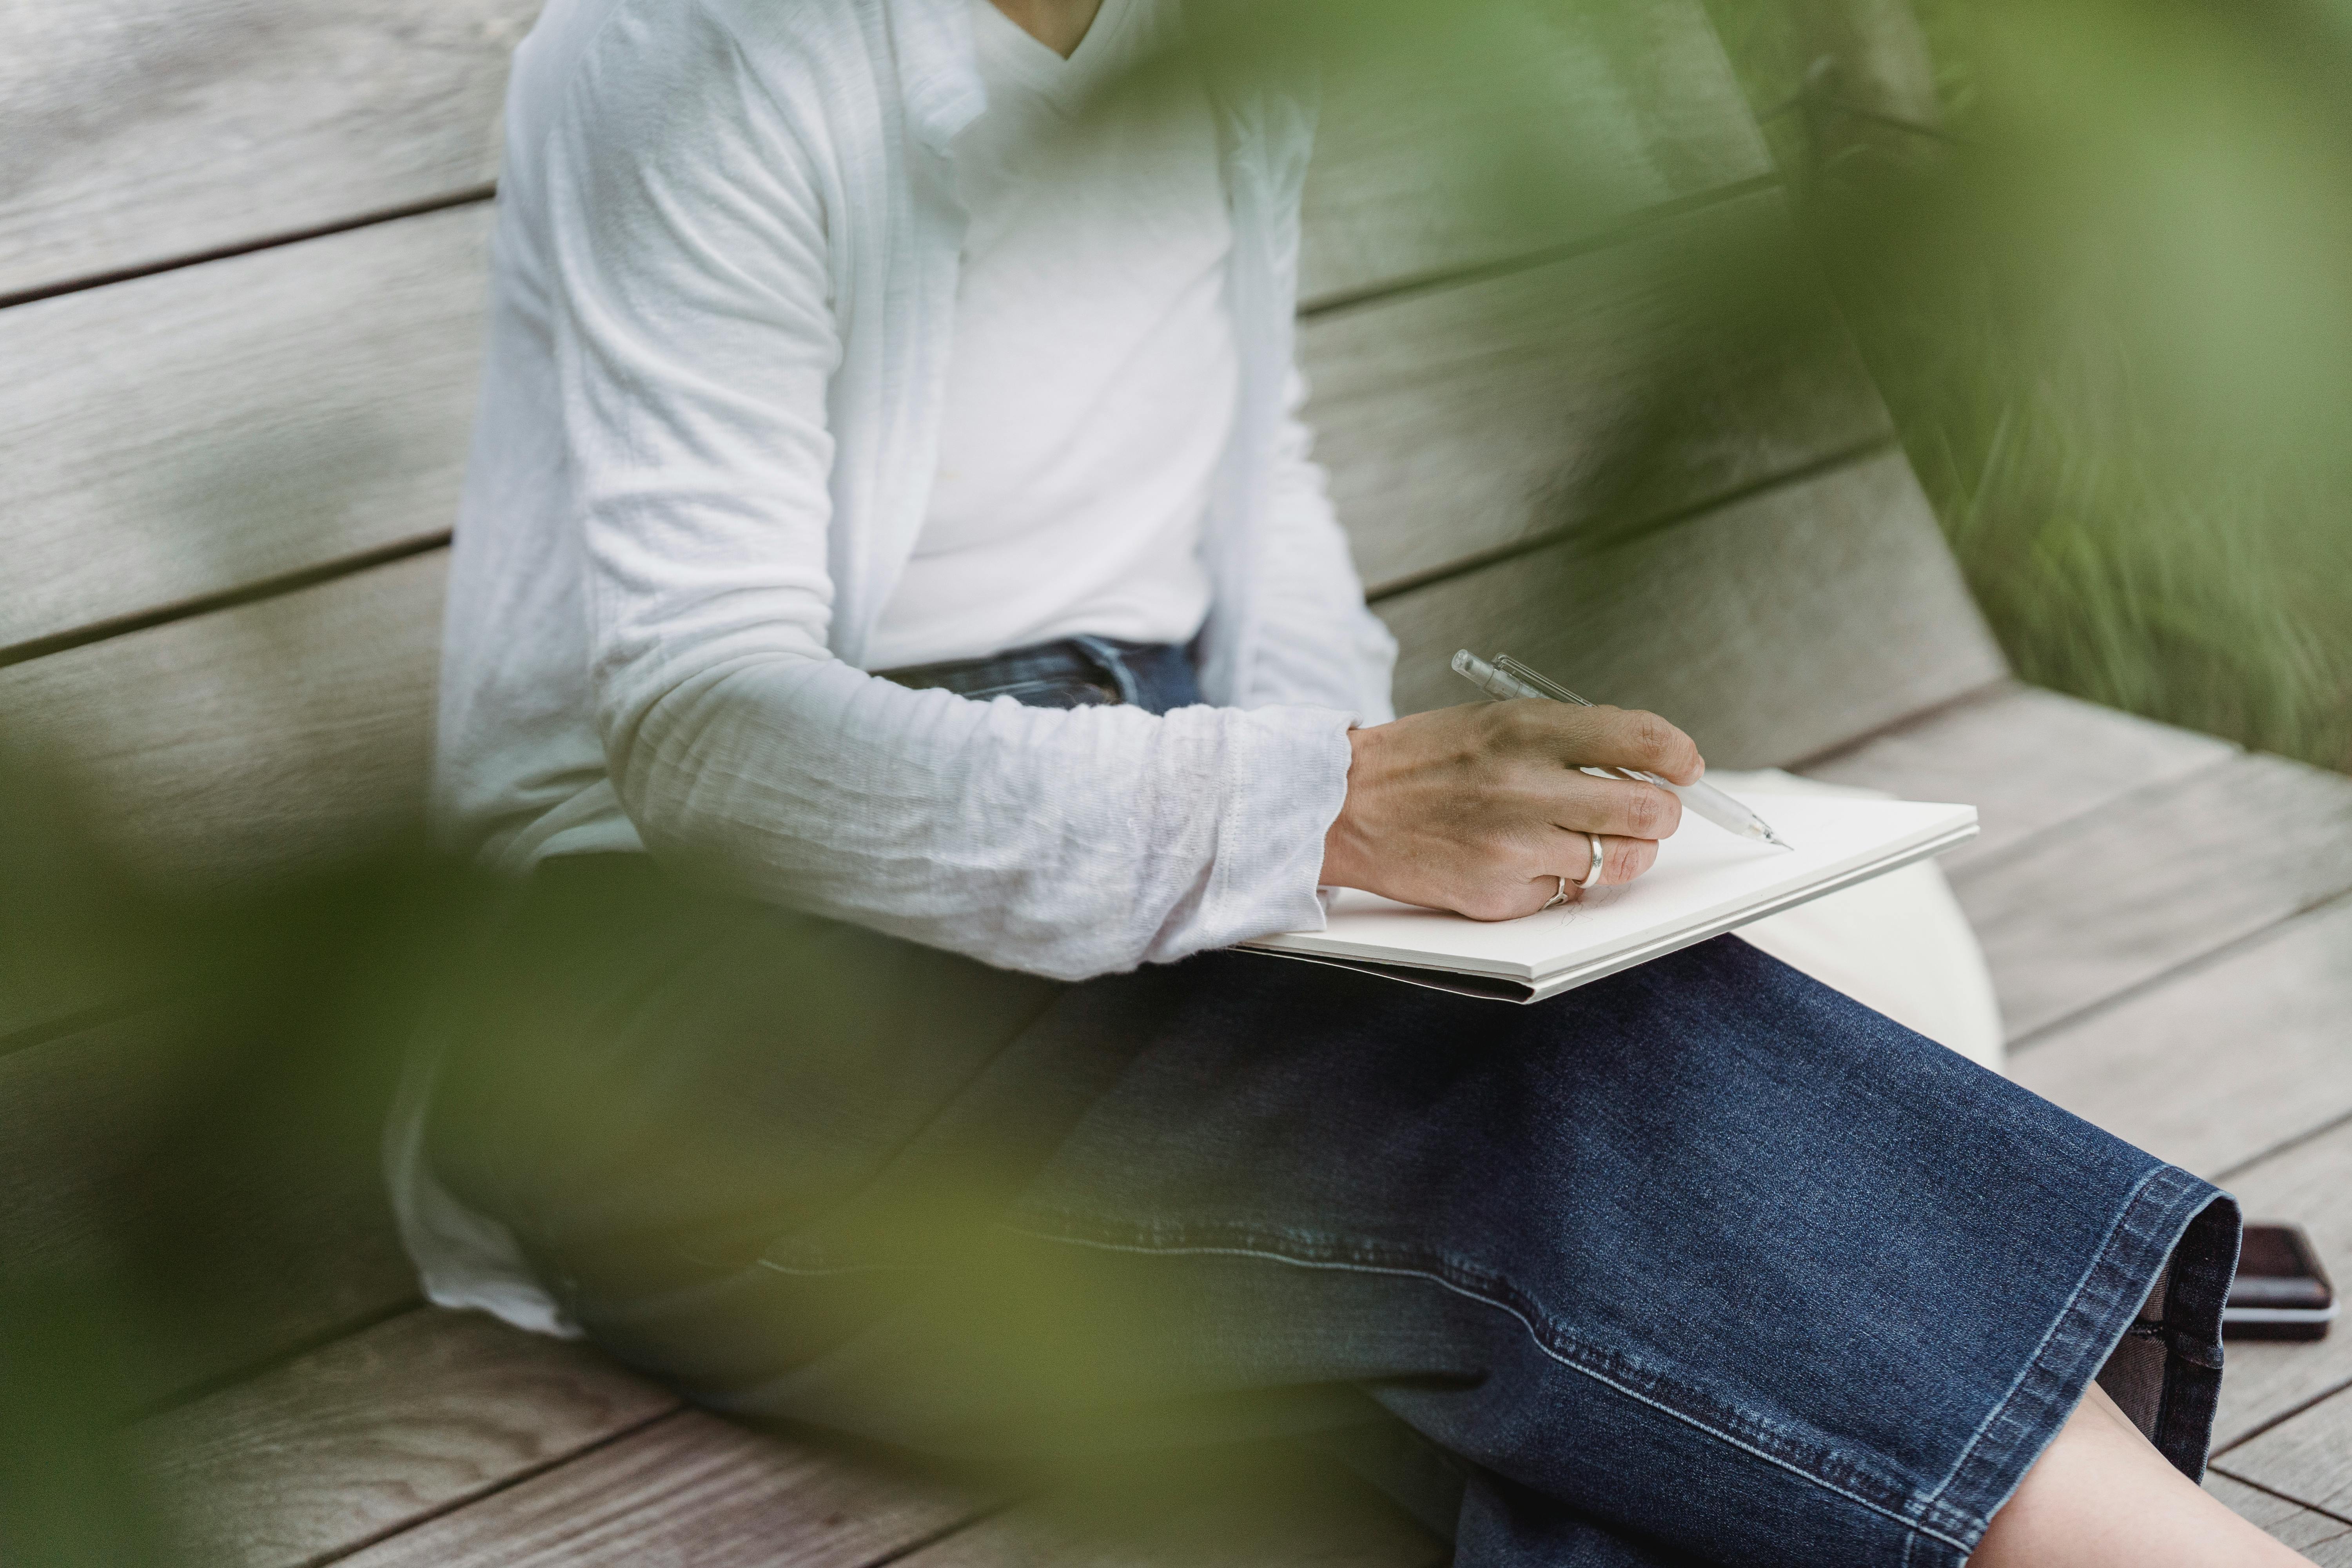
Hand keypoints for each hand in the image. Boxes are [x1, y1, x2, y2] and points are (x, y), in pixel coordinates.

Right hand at [1319, 701, 1703, 920]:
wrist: (1345, 805)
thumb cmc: (1424, 761)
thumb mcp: (1497, 722)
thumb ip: (1569, 740)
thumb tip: (1645, 765)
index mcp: (1528, 729)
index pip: (1644, 739)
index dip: (1679, 757)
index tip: (1684, 767)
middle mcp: (1528, 786)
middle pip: (1649, 811)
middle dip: (1660, 815)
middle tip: (1646, 813)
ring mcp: (1515, 846)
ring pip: (1619, 862)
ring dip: (1619, 853)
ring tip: (1587, 840)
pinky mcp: (1501, 894)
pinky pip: (1565, 894)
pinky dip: (1556, 881)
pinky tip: (1521, 860)